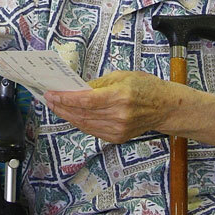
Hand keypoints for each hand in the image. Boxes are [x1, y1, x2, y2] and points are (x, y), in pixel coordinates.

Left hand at [43, 71, 178, 143]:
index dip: (65, 98)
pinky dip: (79, 122)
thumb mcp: (120, 76)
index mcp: (119, 97)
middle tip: (48, 99)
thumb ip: (97, 84)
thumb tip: (76, 88)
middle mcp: (119, 116)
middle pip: (82, 113)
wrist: (166, 107)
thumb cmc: (145, 87)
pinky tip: (70, 115)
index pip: (85, 100)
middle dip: (61, 106)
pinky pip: (92, 130)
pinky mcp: (118, 137)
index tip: (51, 93)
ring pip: (84, 124)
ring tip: (55, 106)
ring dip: (67, 115)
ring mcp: (119, 129)